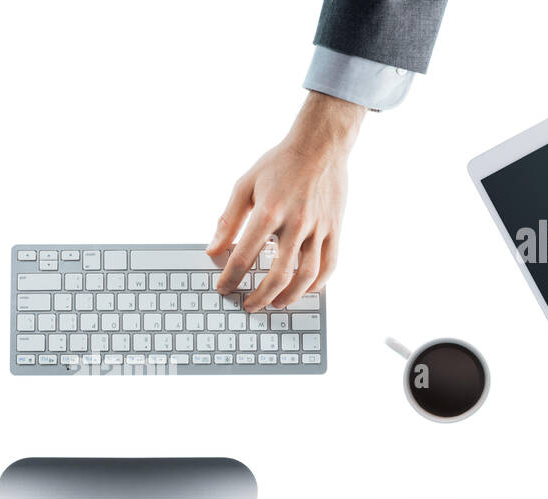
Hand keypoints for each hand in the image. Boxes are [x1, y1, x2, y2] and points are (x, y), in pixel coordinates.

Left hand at [208, 92, 363, 311]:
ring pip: (307, 276)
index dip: (230, 278)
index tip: (223, 288)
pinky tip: (304, 290)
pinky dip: (317, 283)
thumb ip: (228, 220)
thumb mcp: (245, 185)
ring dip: (289, 296)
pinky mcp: (335, 228)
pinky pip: (330, 264)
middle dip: (260, 297)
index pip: (244, 257)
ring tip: (275, 303)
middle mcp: (295, 222)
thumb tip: (213, 249)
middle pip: (278, 275)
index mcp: (268, 211)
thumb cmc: (280, 163)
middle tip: (249, 306)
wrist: (320, 144)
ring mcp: (318, 227)